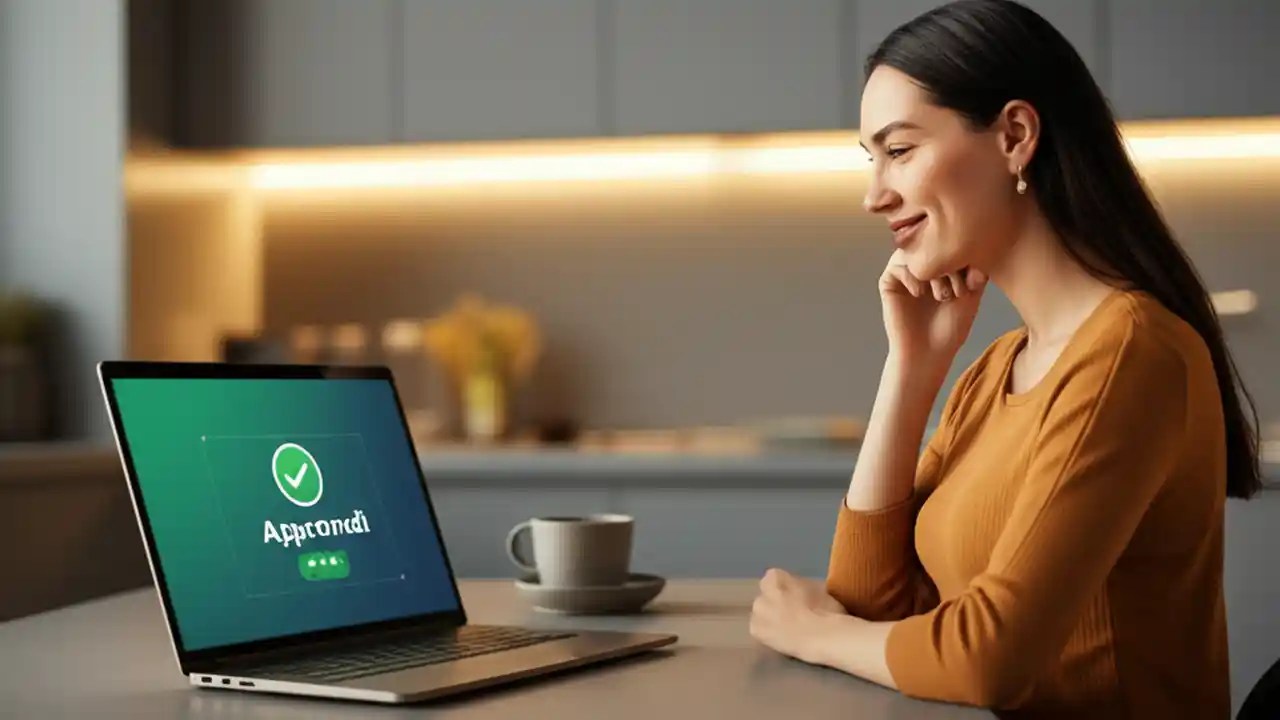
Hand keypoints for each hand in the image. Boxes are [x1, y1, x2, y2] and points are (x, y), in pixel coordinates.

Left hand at [749, 568, 846, 663]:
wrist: (820, 637)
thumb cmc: (826, 610)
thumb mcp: (820, 589)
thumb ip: (804, 586)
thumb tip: (803, 591)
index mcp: (775, 577)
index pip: (775, 577)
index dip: (787, 587)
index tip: (798, 596)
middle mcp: (762, 591)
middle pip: (766, 596)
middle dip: (776, 603)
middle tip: (793, 614)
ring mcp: (757, 612)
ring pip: (761, 613)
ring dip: (770, 618)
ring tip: (787, 629)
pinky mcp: (756, 631)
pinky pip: (759, 630)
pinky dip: (767, 634)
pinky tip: (781, 639)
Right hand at [879, 249, 987, 369]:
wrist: (927, 353)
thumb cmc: (950, 328)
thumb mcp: (971, 296)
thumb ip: (975, 270)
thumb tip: (978, 245)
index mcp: (943, 266)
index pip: (952, 245)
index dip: (965, 257)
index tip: (974, 284)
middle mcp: (923, 267)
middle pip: (934, 244)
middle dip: (949, 264)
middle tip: (957, 290)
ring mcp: (905, 274)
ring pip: (915, 252)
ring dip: (931, 269)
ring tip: (941, 295)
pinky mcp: (889, 283)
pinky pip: (897, 265)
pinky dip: (912, 276)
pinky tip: (921, 295)